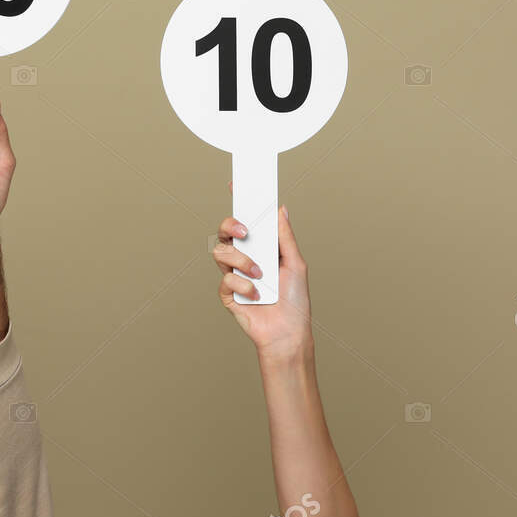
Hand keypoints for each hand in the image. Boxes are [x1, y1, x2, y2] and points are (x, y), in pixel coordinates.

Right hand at [213, 207, 313, 365]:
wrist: (288, 332)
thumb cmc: (295, 300)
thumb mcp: (295, 263)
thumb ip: (285, 236)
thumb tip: (281, 209)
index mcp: (261, 248)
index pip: (246, 220)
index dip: (239, 202)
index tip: (236, 184)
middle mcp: (245, 258)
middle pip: (224, 231)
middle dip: (230, 225)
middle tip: (244, 230)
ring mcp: (234, 275)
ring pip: (221, 252)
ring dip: (242, 262)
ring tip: (259, 274)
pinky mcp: (228, 294)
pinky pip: (226, 280)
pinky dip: (244, 286)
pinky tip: (257, 295)